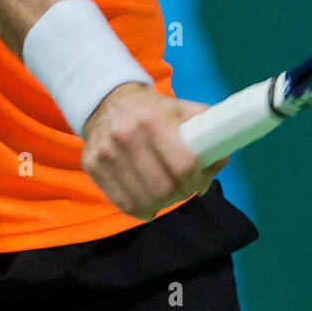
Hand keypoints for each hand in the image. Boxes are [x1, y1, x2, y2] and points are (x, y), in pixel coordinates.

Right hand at [81, 83, 228, 220]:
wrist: (106, 99)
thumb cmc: (151, 108)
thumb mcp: (180, 108)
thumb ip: (205, 129)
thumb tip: (220, 158)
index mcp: (152, 118)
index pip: (183, 163)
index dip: (197, 179)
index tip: (200, 181)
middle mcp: (126, 135)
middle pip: (164, 188)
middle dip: (181, 195)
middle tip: (185, 191)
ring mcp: (106, 152)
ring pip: (144, 201)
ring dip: (162, 205)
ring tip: (167, 196)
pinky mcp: (91, 165)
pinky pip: (123, 204)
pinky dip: (141, 210)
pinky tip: (149, 203)